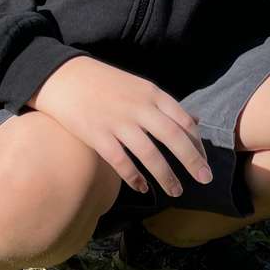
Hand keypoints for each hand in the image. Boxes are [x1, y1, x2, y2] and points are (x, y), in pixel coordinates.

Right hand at [27, 56, 211, 196]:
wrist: (64, 77)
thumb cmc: (106, 84)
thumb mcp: (140, 87)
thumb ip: (166, 106)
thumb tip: (195, 122)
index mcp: (152, 94)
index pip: (183, 121)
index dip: (197, 143)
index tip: (204, 161)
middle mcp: (140, 108)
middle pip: (174, 138)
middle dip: (193, 161)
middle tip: (206, 180)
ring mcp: (118, 122)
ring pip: (151, 155)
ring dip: (166, 176)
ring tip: (177, 192)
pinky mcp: (97, 136)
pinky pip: (122, 162)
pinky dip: (134, 178)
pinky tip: (143, 189)